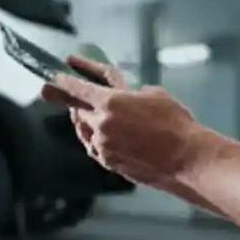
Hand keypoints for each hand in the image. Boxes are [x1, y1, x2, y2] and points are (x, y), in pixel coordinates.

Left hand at [42, 55, 202, 186]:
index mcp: (110, 102)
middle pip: (78, 109)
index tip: (52, 76)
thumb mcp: (153, 94)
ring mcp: (102, 146)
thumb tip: (120, 93)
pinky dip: (94, 138)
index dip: (62, 80)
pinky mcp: (108, 163)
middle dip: (78, 101)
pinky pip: (92, 146)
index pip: (76, 88)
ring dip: (87, 119)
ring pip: (84, 129)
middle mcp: (100, 124)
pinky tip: (104, 135)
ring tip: (94, 113)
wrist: (187, 159)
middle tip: (80, 95)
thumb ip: (128, 91)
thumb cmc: (175, 122)